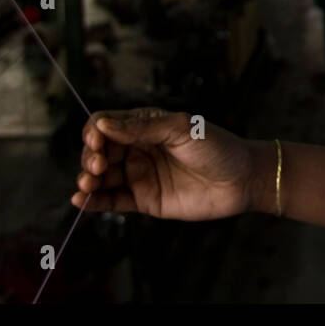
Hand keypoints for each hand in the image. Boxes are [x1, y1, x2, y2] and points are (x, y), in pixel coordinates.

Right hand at [72, 108, 257, 219]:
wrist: (242, 180)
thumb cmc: (218, 147)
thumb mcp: (182, 128)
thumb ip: (143, 127)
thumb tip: (104, 124)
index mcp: (146, 125)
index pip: (106, 124)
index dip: (95, 131)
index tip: (96, 140)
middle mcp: (138, 149)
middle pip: (98, 151)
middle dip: (90, 157)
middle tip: (96, 165)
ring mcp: (140, 174)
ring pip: (101, 177)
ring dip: (87, 180)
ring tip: (86, 184)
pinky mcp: (144, 199)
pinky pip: (113, 200)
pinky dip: (94, 201)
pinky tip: (82, 200)